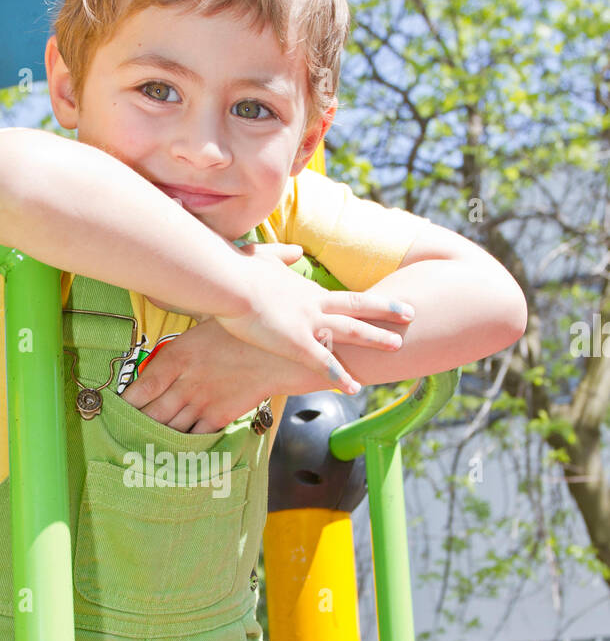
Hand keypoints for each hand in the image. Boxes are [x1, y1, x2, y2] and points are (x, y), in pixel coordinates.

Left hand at [119, 314, 359, 434]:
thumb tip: (160, 321)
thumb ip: (181, 338)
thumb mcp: (204, 323)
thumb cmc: (244, 330)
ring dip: (154, 440)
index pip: (139, 388)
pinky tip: (172, 452)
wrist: (282, 350)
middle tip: (118, 438)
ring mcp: (202, 403)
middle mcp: (184, 384)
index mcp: (175, 357)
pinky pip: (194, 436)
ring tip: (139, 450)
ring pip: (169, 429)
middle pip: (149, 414)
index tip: (113, 412)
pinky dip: (181, 445)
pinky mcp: (220, 417)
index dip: (123, 405)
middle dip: (133, 428)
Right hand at [217, 240, 412, 389]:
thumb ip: (284, 255)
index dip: (371, 301)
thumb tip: (297, 251)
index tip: (390, 303)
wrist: (228, 282)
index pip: (347, 298)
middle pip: (359, 308)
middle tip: (412, 314)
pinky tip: (354, 389)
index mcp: (307, 291)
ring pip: (350, 332)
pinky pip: (323, 363)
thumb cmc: (239, 269)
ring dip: (375, 339)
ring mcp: (308, 323)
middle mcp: (315, 305)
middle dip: (387, 312)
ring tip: (398, 347)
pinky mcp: (295, 343)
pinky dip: (340, 376)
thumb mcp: (265, 257)